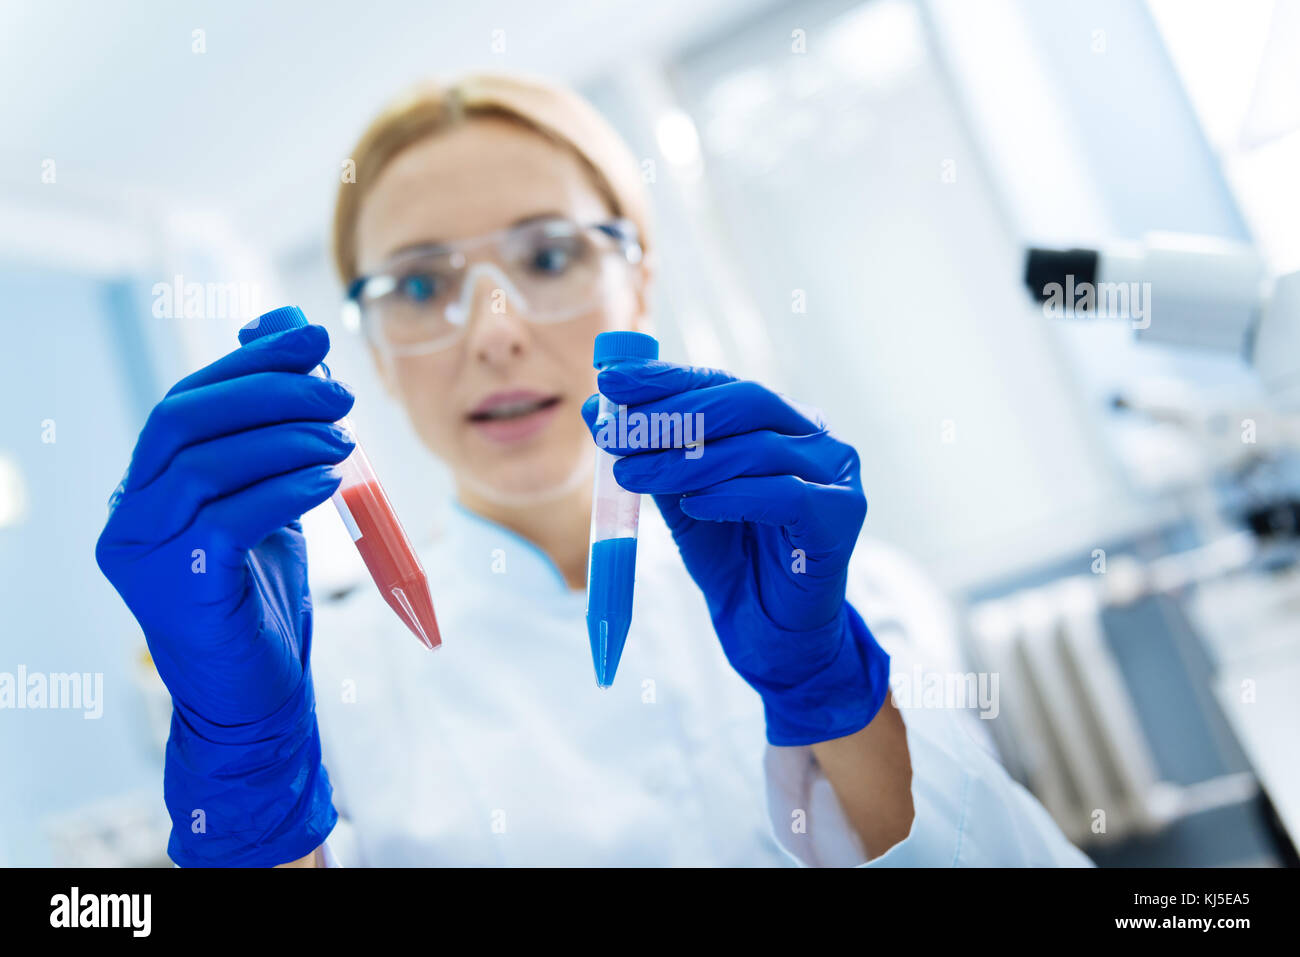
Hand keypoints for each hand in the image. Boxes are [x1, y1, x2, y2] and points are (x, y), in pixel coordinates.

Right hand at [95, 323, 351, 864]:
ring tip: (345, 441)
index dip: (250, 363)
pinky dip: (284, 490)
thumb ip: (271, 428)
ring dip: (286, 440)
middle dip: (269, 392)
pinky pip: (227, 520)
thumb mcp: (268, 496)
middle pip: (184, 420)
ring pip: (205, 465)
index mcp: (147, 485)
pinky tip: (327, 482)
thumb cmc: (260, 592)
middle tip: (341, 395)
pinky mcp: (173, 589)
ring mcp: (143, 553)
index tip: (314, 339)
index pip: (187, 401)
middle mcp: (130, 513)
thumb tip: (288, 329)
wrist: (256, 692)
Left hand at [582, 359, 889, 745]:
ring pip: (757, 448)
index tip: (610, 380)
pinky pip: (784, 494)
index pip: (721, 384)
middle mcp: (815, 436)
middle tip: (614, 433)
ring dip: (686, 460)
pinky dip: (732, 495)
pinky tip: (694, 505)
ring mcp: (835, 473)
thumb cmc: (733, 561)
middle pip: (744, 403)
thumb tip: (596, 410)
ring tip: (632, 474)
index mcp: (779, 421)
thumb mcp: (681, 501)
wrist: (772, 633)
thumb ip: (650, 455)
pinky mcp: (841, 515)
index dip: (665, 379)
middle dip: (671, 414)